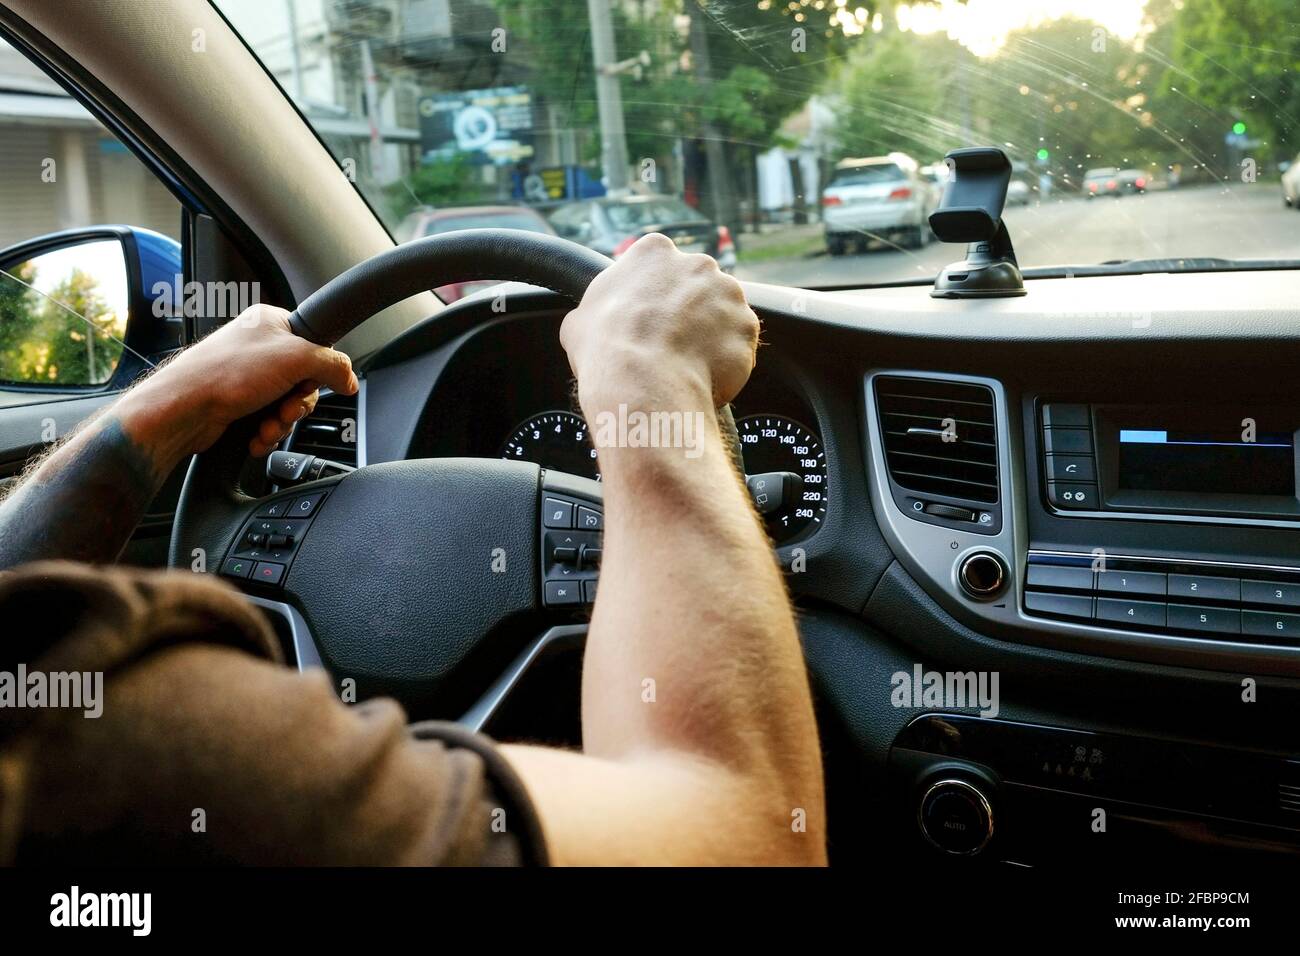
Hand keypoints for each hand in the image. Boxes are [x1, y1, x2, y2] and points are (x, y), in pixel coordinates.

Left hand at [119, 304, 357, 457]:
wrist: (183, 408)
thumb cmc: (226, 373)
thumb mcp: (295, 358)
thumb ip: (332, 365)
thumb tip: (350, 378)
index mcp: (272, 324)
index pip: (317, 345)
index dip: (319, 370)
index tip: (313, 383)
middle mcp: (260, 348)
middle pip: (305, 381)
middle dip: (298, 404)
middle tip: (286, 407)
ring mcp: (248, 376)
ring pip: (288, 404)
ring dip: (282, 421)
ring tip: (267, 425)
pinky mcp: (239, 403)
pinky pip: (269, 420)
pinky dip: (267, 432)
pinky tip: (256, 435)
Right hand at [560, 233, 758, 416]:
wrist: (643, 380)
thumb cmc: (605, 349)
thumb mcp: (580, 320)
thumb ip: (597, 309)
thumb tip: (590, 324)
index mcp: (655, 252)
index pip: (660, 265)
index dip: (655, 295)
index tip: (650, 316)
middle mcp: (698, 263)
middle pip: (698, 286)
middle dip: (689, 311)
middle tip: (670, 343)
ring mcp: (729, 294)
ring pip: (723, 314)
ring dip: (711, 334)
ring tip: (687, 364)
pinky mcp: (747, 327)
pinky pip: (739, 345)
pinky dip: (728, 361)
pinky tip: (704, 376)